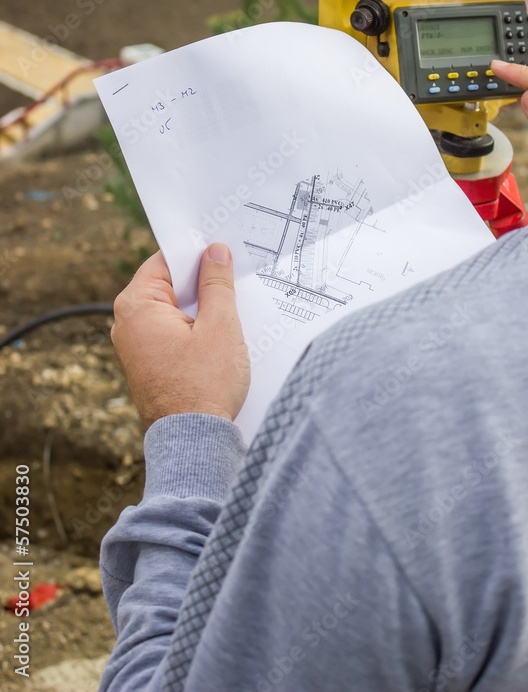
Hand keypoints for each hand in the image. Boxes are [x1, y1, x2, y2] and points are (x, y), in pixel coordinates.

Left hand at [111, 244, 249, 427]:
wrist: (194, 443)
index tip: (221, 249)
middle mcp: (127, 324)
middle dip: (200, 280)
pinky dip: (194, 326)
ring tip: (231, 305)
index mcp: (137, 306)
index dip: (195, 253)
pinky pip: (171, 331)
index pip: (165, 261)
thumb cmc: (204, 386)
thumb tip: (214, 252)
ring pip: (172, 309)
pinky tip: (219, 332)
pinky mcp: (148, 364)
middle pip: (167, 284)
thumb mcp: (220, 325)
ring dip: (200, 306)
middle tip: (233, 275)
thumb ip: (216, 283)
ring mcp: (135, 346)